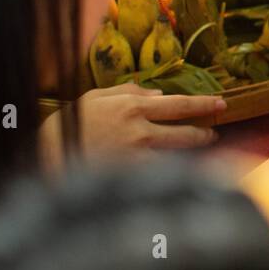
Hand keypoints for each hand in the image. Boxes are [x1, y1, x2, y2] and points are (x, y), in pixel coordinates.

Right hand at [40, 83, 224, 165]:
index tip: (222, 104)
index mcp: (132, 108)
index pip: (180, 104)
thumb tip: (159, 93)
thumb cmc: (70, 125)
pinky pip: (162, 173)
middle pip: (186, 133)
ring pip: (178, 156)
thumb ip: (129, 91)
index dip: (205, 104)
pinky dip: (174, 170)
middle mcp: (139, 132)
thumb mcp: (95, 97)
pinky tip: (179, 168)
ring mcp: (137, 158)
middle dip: (205, 132)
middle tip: (214, 131)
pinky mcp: (132, 178)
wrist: (46, 157)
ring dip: (193, 152)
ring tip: (203, 146)